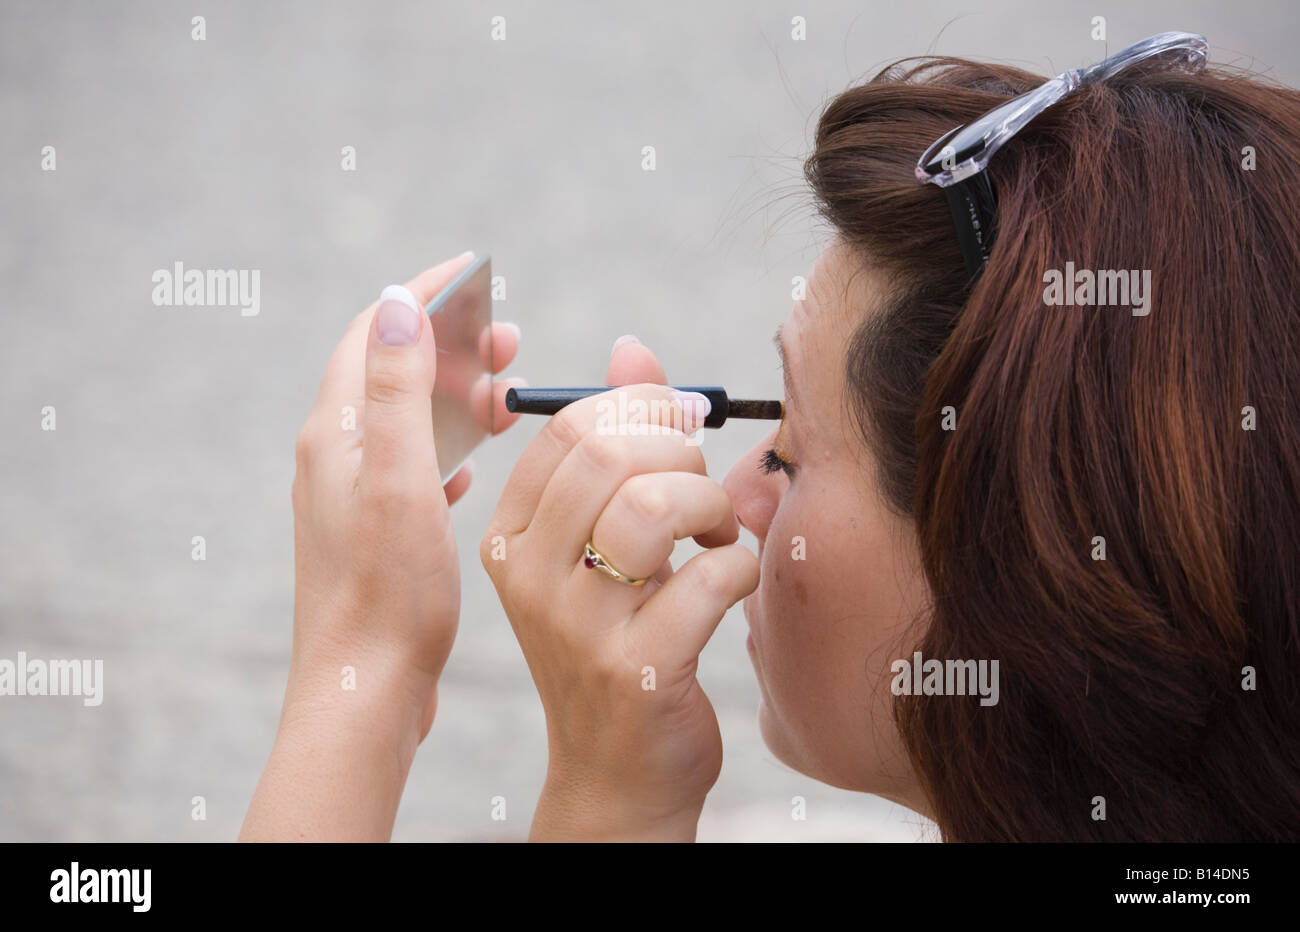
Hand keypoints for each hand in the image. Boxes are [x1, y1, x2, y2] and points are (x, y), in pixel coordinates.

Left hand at [241, 252, 523, 839]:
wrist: (366, 690)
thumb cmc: (388, 591)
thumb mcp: (399, 479)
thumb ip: (397, 389)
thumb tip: (396, 303)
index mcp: (337, 434)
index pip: (375, 331)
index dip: (423, 293)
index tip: (476, 272)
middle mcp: (334, 457)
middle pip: (390, 370)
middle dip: (448, 342)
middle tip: (508, 344)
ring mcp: (349, 497)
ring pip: (404, 420)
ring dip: (451, 395)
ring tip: (503, 399)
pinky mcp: (371, 534)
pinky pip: (410, 467)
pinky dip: (444, 447)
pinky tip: (471, 467)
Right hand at [482, 336, 758, 840]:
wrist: (617, 774)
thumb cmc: (616, 642)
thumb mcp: (599, 543)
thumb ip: (618, 444)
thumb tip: (633, 350)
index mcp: (509, 534)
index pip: (572, 425)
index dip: (645, 410)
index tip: (683, 429)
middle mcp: (528, 576)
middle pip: (613, 453)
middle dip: (685, 455)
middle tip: (706, 489)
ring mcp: (577, 627)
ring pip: (657, 504)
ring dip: (714, 505)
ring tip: (719, 535)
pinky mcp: (637, 670)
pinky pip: (712, 576)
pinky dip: (742, 567)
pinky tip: (732, 584)